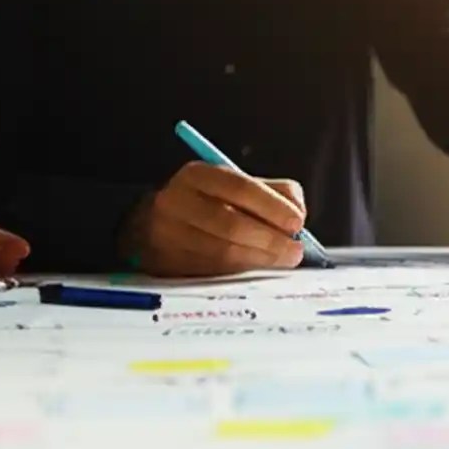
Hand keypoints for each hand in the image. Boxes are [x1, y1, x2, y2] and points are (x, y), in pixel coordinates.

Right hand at [120, 162, 307, 276]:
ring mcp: (166, 235)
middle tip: (295, 251)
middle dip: (270, 240)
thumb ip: (273, 192)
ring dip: (260, 259)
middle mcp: (176, 201)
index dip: (272, 206)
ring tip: (282, 261)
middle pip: (231, 224)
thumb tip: (298, 213)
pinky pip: (212, 272)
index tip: (297, 223)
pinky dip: (241, 273)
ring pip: (222, 252)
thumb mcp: (235, 186)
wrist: (150, 226)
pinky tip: (257, 270)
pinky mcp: (166, 263)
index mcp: (197, 175)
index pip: (240, 187)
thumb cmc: (208, 204)